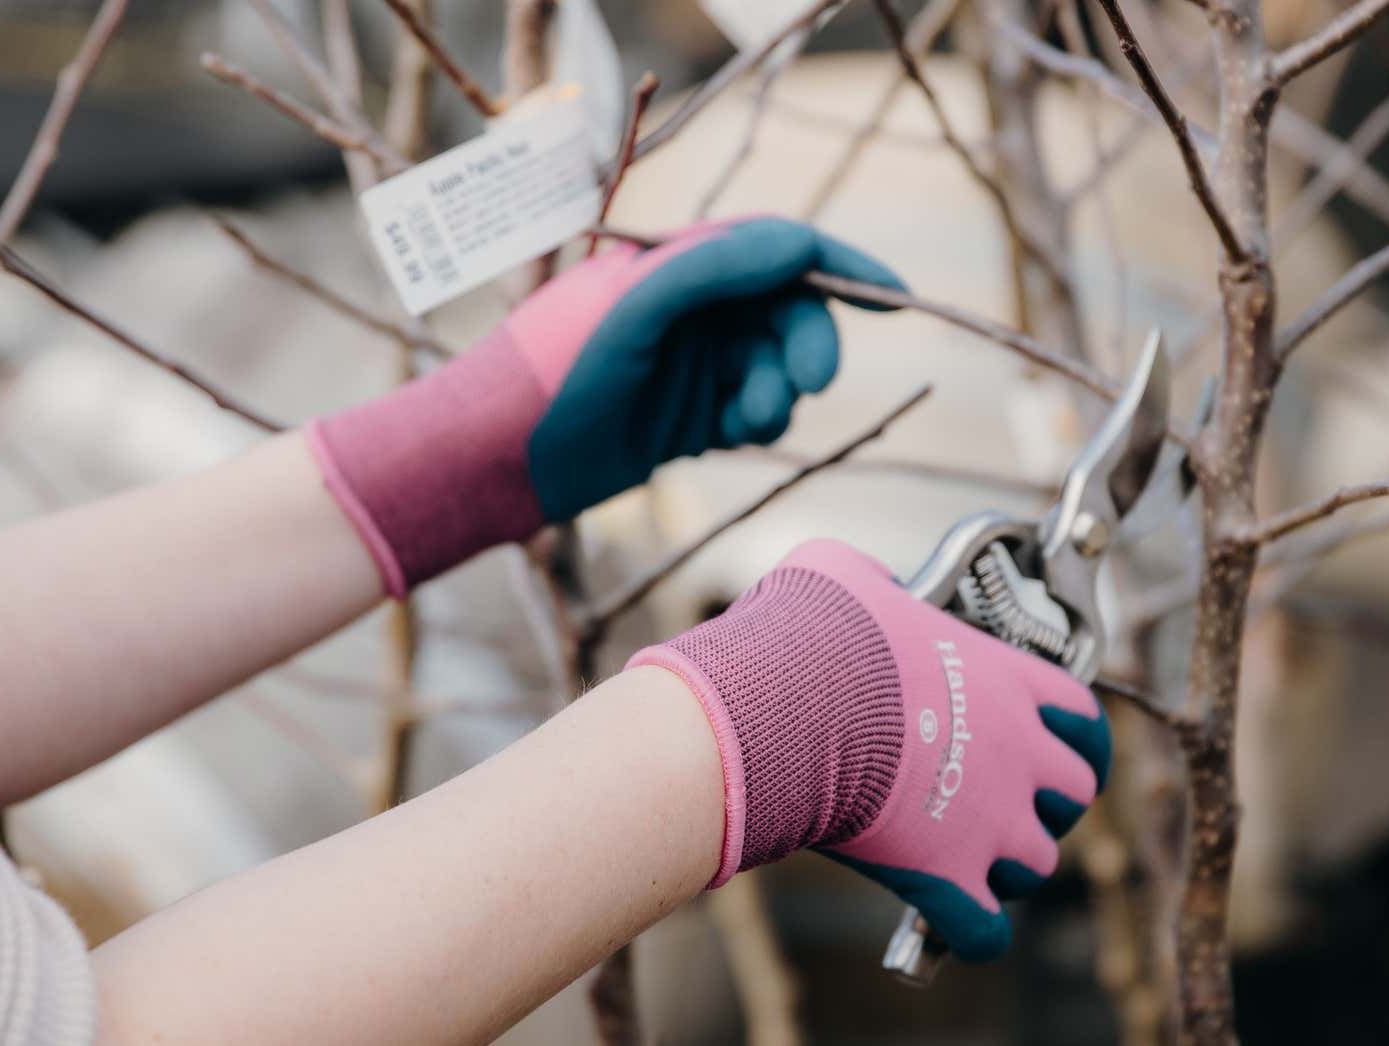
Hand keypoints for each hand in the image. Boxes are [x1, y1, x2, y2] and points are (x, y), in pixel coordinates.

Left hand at [307, 219, 902, 596]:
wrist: (495, 457)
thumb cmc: (551, 371)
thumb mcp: (635, 308)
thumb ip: (716, 268)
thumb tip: (798, 243)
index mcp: (679, 261)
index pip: (780, 246)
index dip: (842, 264)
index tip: (892, 299)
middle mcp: (692, 306)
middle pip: (790, 311)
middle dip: (808, 343)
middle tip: (807, 382)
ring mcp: (693, 362)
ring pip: (778, 367)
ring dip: (778, 392)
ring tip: (743, 420)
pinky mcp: (689, 418)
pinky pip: (755, 411)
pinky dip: (757, 422)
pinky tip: (725, 436)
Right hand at [628, 539, 1110, 959]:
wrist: (786, 710)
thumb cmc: (812, 636)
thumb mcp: (846, 577)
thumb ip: (878, 585)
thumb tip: (865, 584)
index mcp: (1007, 681)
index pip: (1082, 718)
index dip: (1074, 739)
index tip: (1058, 748)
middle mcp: (1018, 755)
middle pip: (1074, 796)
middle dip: (1048, 807)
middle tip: (1007, 807)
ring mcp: (990, 822)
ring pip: (1037, 867)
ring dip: (1010, 869)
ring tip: (972, 865)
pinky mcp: (947, 878)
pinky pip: (984, 933)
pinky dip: (972, 933)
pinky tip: (948, 924)